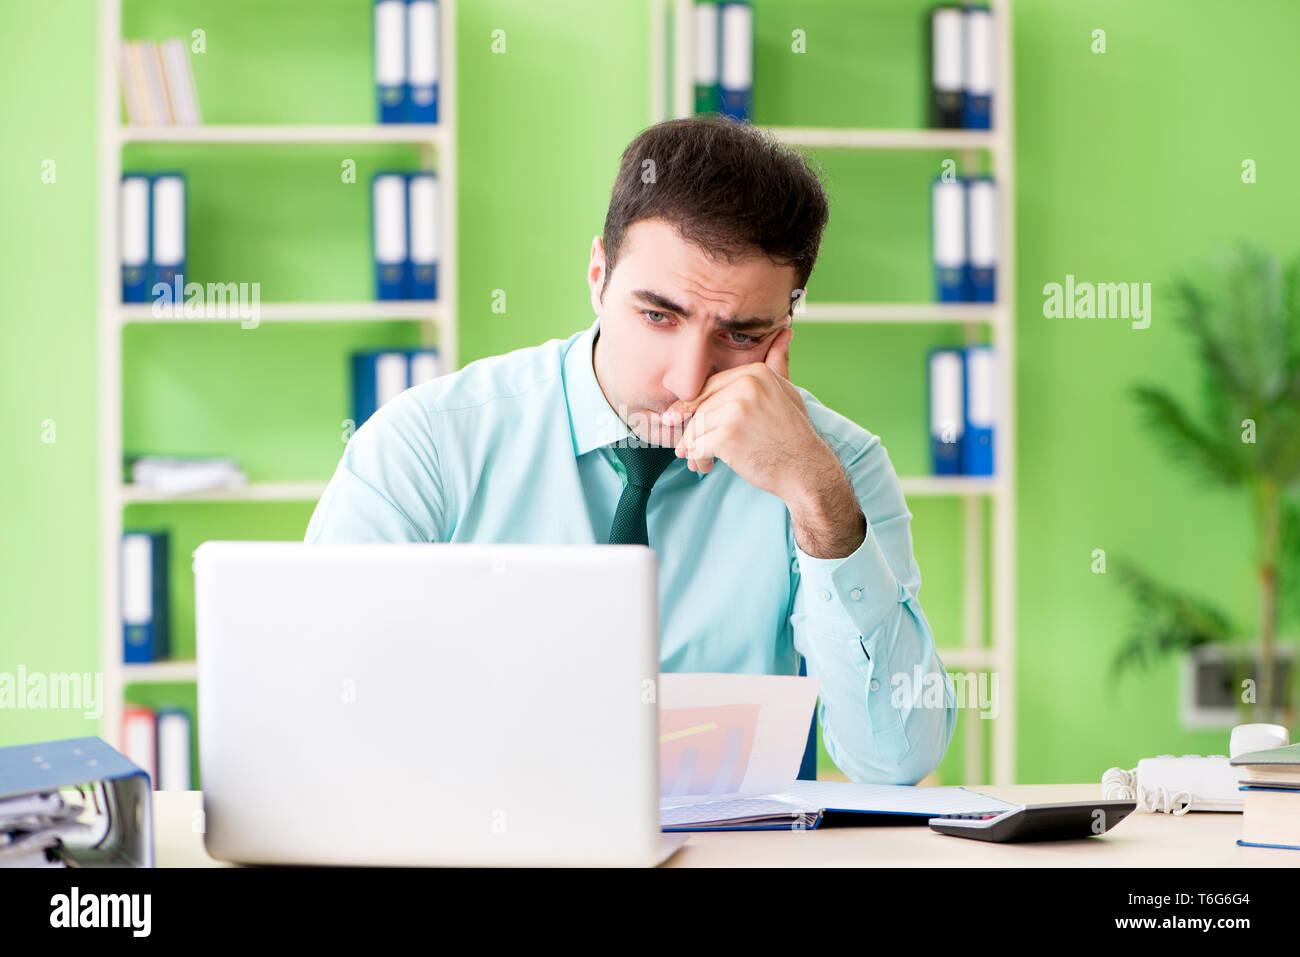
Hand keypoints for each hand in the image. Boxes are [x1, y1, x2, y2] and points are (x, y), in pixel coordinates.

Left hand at [662, 326, 837, 505]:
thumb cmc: (793, 433)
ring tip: (698, 460)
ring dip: (692, 447)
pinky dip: (698, 458)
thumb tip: (785, 331)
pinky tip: (705, 466)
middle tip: (685, 448)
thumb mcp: (787, 391)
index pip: (709, 386)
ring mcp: (736, 411)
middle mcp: (746, 386)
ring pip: (696, 426)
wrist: (806, 470)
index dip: (693, 406)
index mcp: (755, 372)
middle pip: (699, 406)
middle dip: (690, 429)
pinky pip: (697, 445)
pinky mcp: (728, 436)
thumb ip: (778, 363)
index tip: (679, 419)